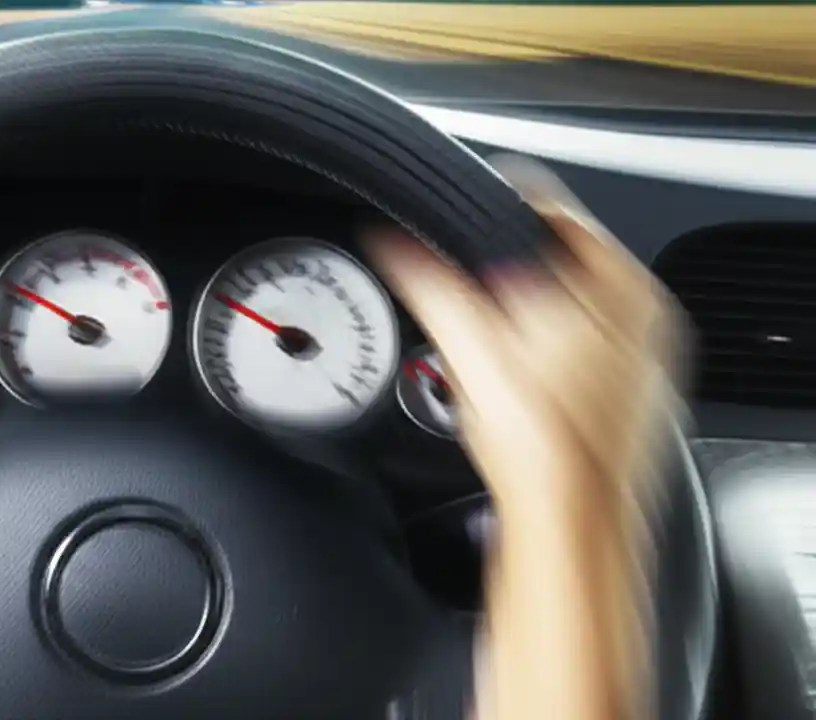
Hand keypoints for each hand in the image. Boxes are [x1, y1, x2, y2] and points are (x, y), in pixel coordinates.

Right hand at [365, 157, 682, 519]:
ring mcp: (645, 364)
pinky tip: (522, 386)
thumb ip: (433, 286)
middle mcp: (647, 323)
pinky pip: (587, 354)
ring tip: (496, 346)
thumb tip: (394, 245)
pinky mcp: (633, 400)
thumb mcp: (472, 350)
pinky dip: (552, 356)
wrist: (573, 527)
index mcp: (622, 291)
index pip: (560, 216)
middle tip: (474, 291)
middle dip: (516, 272)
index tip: (471, 218)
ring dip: (533, 315)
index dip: (505, 213)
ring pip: (577, 311)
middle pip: (567, 265)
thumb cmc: (541, 447)